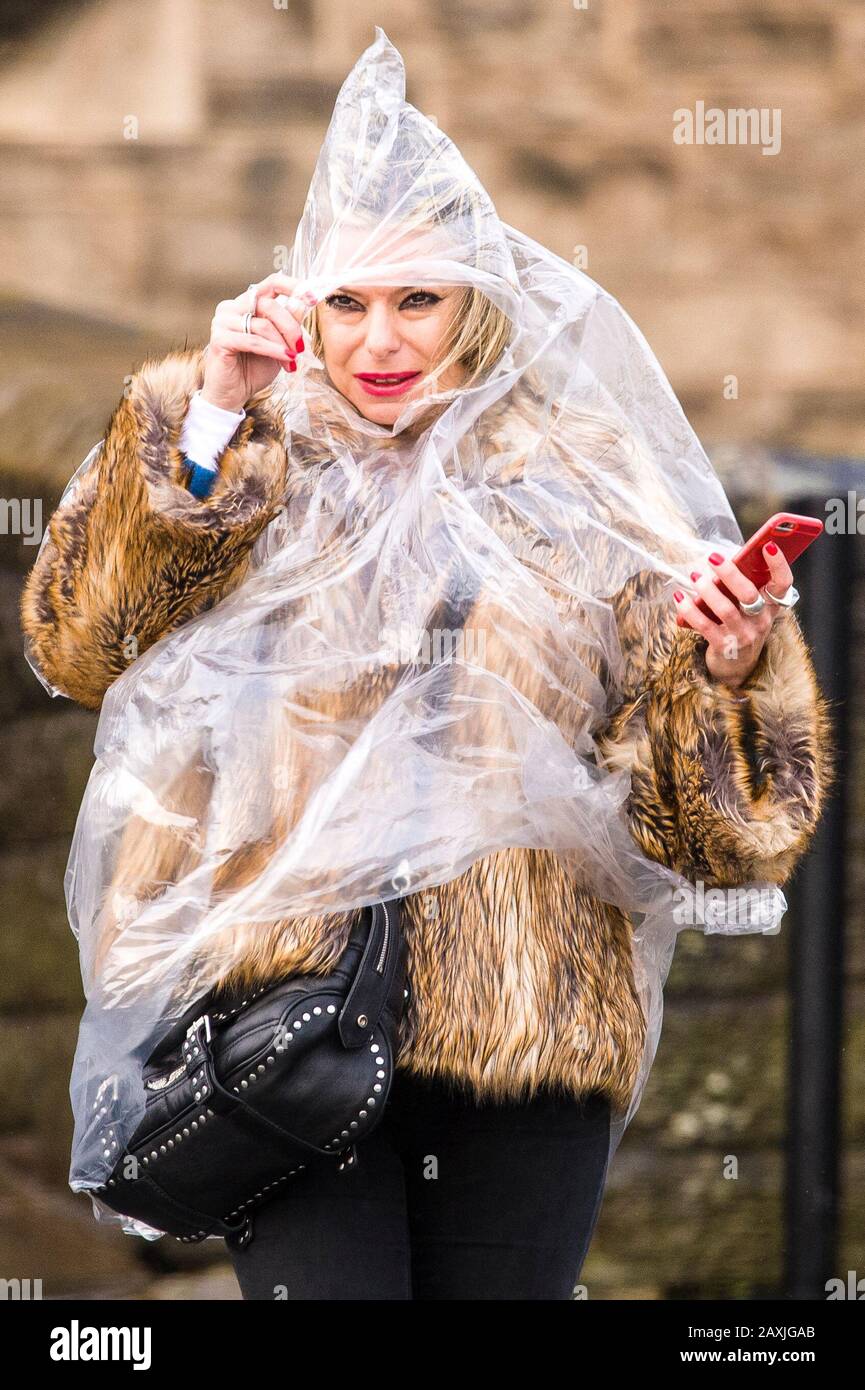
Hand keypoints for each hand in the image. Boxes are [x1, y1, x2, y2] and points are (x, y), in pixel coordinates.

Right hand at [201, 273, 319, 411]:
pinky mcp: (219, 339)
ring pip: (263, 324)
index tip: (314, 297)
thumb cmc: (253, 369)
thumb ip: (289, 324)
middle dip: (291, 327)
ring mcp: (223, 322)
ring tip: (291, 360)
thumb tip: (303, 303)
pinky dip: (273, 350)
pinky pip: (253, 341)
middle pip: (270, 304)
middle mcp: (232, 307)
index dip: (294, 286)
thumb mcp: (279, 344)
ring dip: (282, 344)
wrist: (233, 395)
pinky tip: (285, 360)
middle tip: (301, 347)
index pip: (271, 283)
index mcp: (246, 304)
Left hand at [672, 543, 795, 687]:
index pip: (783, 584)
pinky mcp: (724, 647)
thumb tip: (726, 556)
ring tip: (695, 576)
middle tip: (713, 557)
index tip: (767, 546)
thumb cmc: (741, 625)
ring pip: (725, 609)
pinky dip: (689, 609)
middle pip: (749, 594)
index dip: (778, 564)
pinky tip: (680, 597)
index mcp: (771, 606)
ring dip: (707, 590)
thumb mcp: (751, 608)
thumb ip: (744, 585)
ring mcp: (743, 635)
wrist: (736, 667)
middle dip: (730, 574)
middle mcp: (761, 621)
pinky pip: (704, 625)